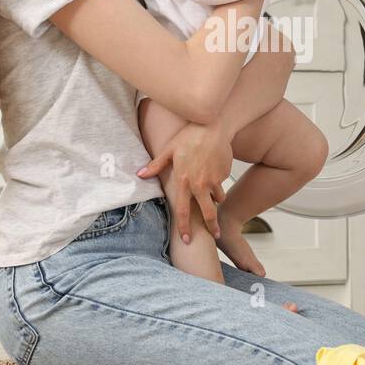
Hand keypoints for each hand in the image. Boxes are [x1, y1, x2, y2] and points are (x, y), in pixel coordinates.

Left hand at [137, 121, 232, 241]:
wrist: (213, 125)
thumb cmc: (189, 136)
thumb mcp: (169, 149)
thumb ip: (155, 165)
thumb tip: (139, 175)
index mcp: (184, 181)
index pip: (183, 210)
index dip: (184, 227)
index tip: (186, 239)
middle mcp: (200, 184)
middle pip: (208, 213)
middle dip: (212, 227)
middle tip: (215, 236)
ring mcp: (215, 179)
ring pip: (219, 198)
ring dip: (216, 201)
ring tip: (214, 198)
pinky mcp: (225, 173)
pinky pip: (222, 184)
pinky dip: (219, 183)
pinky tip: (215, 171)